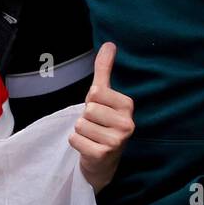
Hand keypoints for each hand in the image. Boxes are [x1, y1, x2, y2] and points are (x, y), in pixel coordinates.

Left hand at [69, 43, 134, 192]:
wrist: (103, 160)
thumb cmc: (102, 122)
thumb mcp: (104, 95)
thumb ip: (105, 70)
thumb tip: (109, 44)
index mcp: (129, 105)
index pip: (96, 92)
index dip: (91, 100)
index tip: (100, 110)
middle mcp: (128, 124)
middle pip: (88, 109)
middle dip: (85, 117)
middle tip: (95, 126)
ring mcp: (117, 141)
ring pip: (80, 124)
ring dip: (80, 130)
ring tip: (92, 136)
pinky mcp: (102, 154)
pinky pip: (75, 139)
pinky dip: (76, 142)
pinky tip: (88, 147)